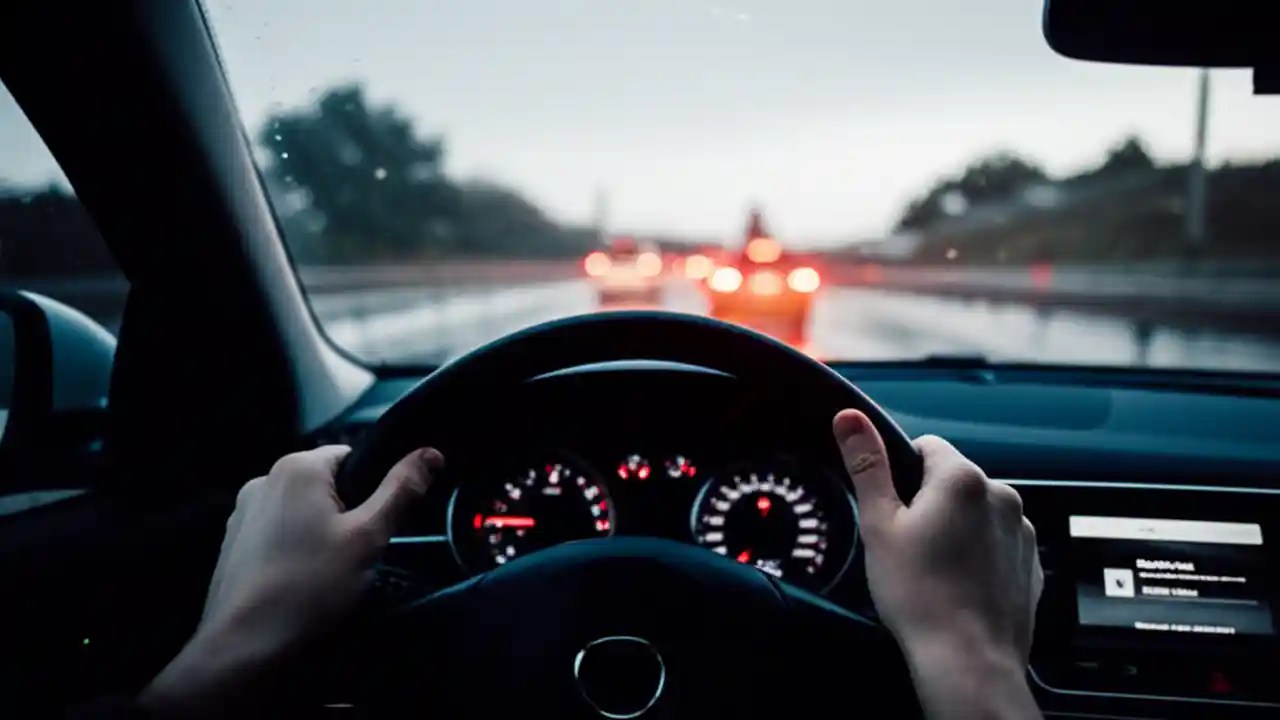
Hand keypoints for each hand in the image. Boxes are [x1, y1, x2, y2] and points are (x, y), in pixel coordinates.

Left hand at [139, 445, 442, 717]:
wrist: (247, 643)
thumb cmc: (311, 586)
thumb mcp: (369, 537)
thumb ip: (401, 490)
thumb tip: (430, 453)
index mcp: (298, 467)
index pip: (352, 457)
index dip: (373, 489)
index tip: (377, 524)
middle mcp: (263, 479)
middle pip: (325, 485)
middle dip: (345, 513)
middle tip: (357, 552)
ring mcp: (242, 512)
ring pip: (301, 511)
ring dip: (319, 531)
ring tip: (328, 571)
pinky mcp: (233, 542)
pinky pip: (277, 532)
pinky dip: (294, 548)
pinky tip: (300, 580)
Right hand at [833, 410, 1041, 719]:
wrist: (968, 660)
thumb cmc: (919, 595)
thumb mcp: (878, 524)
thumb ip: (867, 464)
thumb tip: (850, 417)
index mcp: (962, 478)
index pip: (926, 447)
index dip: (901, 475)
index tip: (892, 510)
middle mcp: (1002, 496)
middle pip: (952, 481)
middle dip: (929, 503)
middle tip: (907, 545)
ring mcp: (1023, 531)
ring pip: (976, 513)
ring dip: (956, 529)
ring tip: (933, 570)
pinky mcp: (1031, 564)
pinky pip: (997, 544)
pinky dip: (978, 556)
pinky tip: (958, 585)